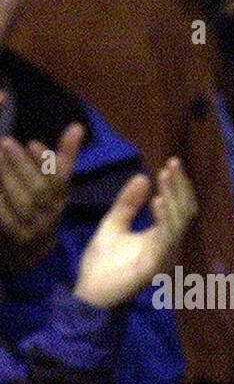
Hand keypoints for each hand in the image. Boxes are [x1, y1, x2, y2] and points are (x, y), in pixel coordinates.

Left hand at [0, 103, 83, 276]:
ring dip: (9, 179)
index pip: (61, 180)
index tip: (34, 142)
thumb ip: (61, 159)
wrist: (26, 255)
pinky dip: (1, 202)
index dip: (52, 161)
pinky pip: (6, 217)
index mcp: (59, 201)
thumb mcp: (52, 187)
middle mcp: (50, 218)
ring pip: (24, 204)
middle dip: (23, 167)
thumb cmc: (37, 211)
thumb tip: (77, 128)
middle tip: (6, 143)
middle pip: (40, 192)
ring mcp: (32, 231)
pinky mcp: (14, 239)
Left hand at [73, 157, 196, 309]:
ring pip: (179, 223)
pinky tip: (158, 201)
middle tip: (173, 164)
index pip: (178, 208)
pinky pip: (165, 240)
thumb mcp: (113, 224)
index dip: (176, 186)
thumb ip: (127, 204)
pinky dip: (164, 219)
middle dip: (180, 187)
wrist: (90, 293)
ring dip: (173, 198)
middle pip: (184, 212)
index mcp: (160, 237)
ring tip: (165, 176)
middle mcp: (168, 246)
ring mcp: (164, 257)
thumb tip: (143, 177)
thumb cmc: (103, 264)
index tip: (170, 163)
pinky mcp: (154, 266)